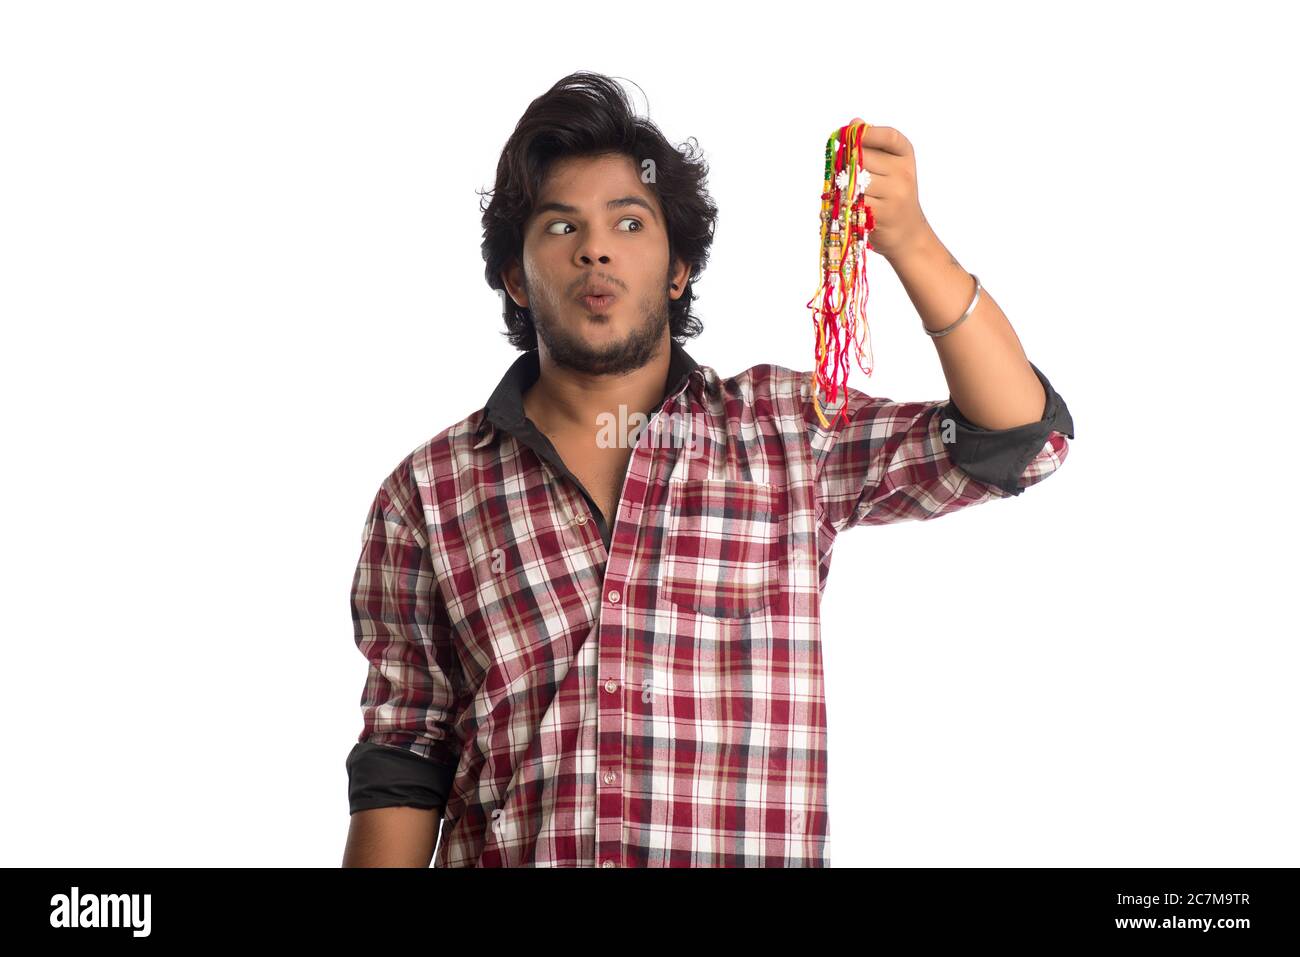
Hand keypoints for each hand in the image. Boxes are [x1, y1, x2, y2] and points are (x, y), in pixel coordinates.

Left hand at [841, 121, 934, 264]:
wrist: (908, 233)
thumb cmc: (892, 196)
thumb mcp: (890, 167)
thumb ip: (873, 146)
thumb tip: (854, 122)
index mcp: (906, 156)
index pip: (888, 137)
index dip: (867, 133)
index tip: (849, 132)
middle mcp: (903, 173)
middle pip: (863, 157)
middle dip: (847, 160)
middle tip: (841, 168)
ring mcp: (894, 194)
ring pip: (855, 179)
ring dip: (843, 182)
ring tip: (843, 188)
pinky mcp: (881, 213)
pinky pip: (853, 199)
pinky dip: (844, 199)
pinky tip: (845, 202)